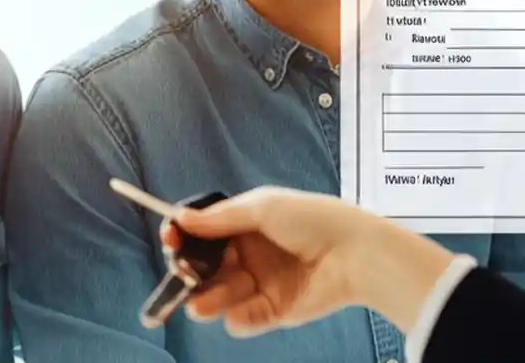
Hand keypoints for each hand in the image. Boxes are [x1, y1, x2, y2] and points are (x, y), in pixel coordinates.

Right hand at [162, 186, 455, 337]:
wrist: (355, 253)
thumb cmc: (311, 220)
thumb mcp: (262, 207)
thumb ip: (220, 218)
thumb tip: (179, 218)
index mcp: (245, 224)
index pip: (203, 231)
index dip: (183, 236)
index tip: (169, 238)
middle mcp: (248, 253)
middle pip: (205, 266)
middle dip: (189, 271)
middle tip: (181, 274)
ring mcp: (260, 282)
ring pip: (220, 294)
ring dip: (206, 299)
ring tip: (199, 306)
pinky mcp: (273, 310)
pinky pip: (245, 317)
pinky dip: (238, 317)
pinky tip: (237, 313)